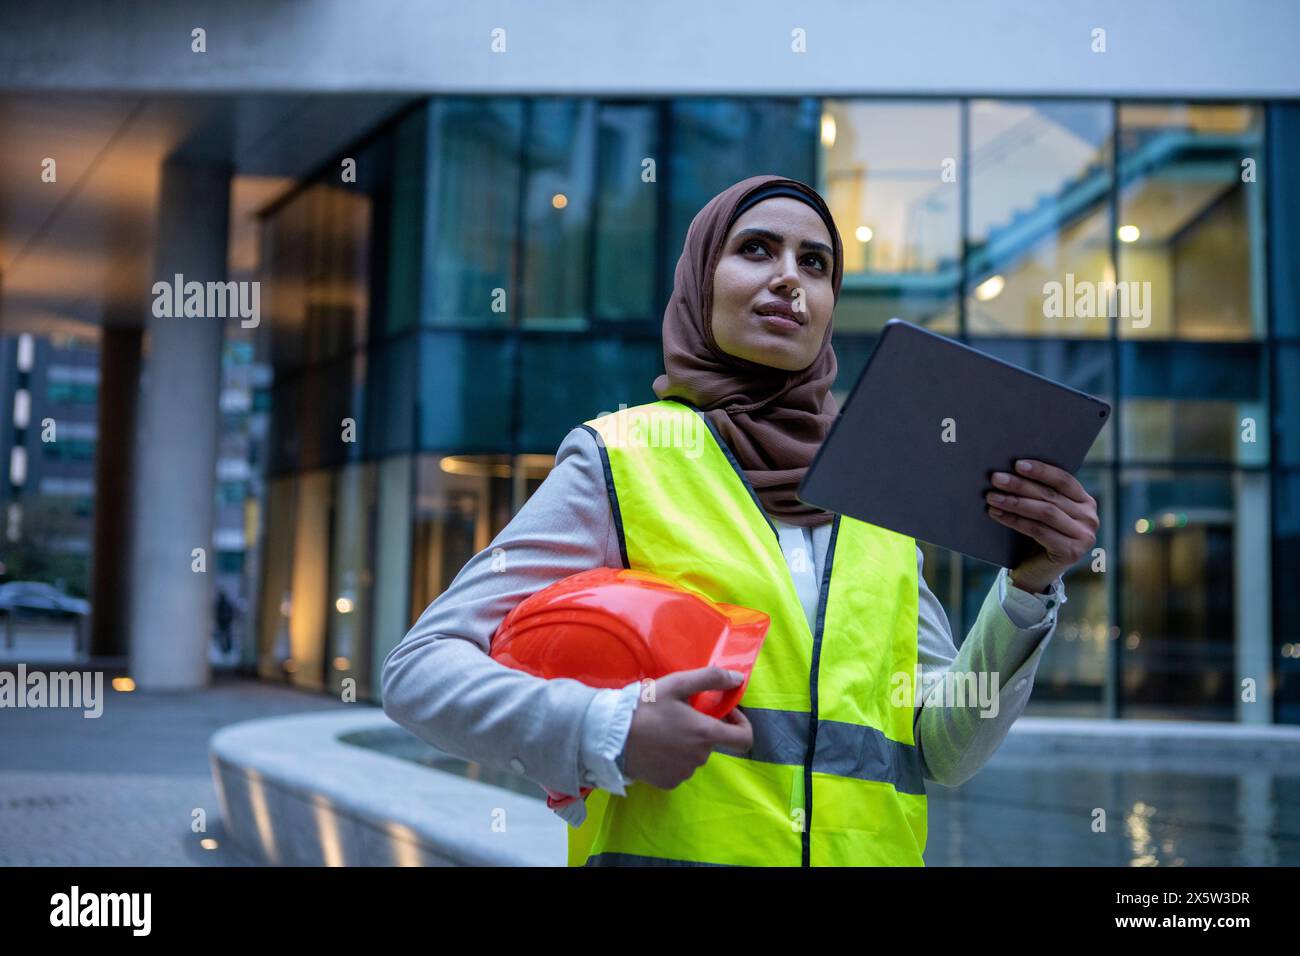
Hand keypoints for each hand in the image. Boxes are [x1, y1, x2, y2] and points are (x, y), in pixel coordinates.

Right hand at [622, 667, 753, 789]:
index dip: (740, 723)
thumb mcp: (676, 684)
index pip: (744, 738)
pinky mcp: (669, 783)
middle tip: (680, 714)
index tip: (724, 712)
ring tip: (664, 729)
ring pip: (695, 755)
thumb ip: (711, 678)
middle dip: (703, 728)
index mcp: (706, 734)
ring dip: (688, 743)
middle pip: (713, 743)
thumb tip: (737, 678)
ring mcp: (684, 773)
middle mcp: (700, 758)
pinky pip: (679, 769)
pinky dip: (674, 758)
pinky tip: (656, 746)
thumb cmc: (644, 707)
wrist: (610, 736)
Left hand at [986, 458, 1098, 593]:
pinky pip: (1038, 530)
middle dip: (1020, 485)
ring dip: (1015, 502)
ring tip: (991, 496)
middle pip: (1050, 496)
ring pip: (1045, 512)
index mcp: (1086, 502)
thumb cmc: (1035, 537)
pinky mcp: (1072, 552)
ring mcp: (1084, 537)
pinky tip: (997, 513)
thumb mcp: (1040, 512)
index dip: (1041, 470)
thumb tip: (1010, 469)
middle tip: (995, 478)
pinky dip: (1015, 520)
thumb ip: (1038, 494)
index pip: (1064, 480)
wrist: (1036, 573)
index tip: (1017, 464)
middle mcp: (1090, 518)